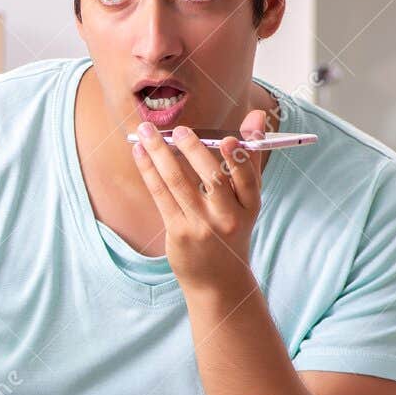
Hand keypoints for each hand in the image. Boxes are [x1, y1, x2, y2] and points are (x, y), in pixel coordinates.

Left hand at [131, 108, 275, 294]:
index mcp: (250, 206)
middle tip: (178, 129)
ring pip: (179, 182)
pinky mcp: (178, 232)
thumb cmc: (231, 230)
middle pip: (213, 179)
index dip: (239, 159)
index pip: (249, 179)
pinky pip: (161, 194)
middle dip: (193, 150)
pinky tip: (140, 153)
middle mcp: (228, 217)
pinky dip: (149, 170)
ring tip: (147, 132)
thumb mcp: (247, 201)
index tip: (228, 140)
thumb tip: (256, 114)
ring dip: (160, 153)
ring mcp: (202, 226)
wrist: (217, 280)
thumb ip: (249, 157)